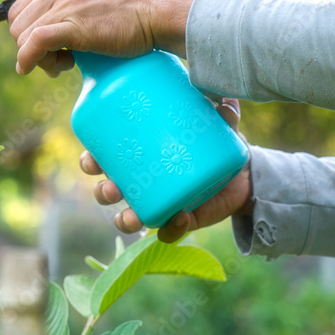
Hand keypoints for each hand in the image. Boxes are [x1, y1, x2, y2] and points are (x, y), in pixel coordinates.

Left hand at [7, 0, 198, 76]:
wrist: (157, 13)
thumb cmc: (127, 10)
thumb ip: (63, 2)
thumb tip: (37, 32)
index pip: (20, 10)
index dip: (27, 35)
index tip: (48, 47)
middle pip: (18, 26)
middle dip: (31, 49)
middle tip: (59, 59)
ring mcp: (64, 2)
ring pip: (24, 38)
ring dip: (39, 59)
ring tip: (66, 62)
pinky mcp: (73, 24)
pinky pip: (34, 43)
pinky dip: (28, 60)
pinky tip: (31, 69)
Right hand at [81, 98, 253, 243]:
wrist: (244, 176)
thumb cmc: (215, 144)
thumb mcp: (217, 126)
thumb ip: (221, 112)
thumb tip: (224, 102)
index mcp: (138, 157)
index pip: (104, 160)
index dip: (90, 162)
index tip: (91, 160)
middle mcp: (141, 183)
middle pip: (109, 191)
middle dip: (103, 192)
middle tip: (111, 188)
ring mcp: (158, 204)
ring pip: (129, 217)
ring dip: (124, 219)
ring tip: (131, 216)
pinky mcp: (179, 221)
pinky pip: (168, 232)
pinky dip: (171, 229)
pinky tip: (180, 218)